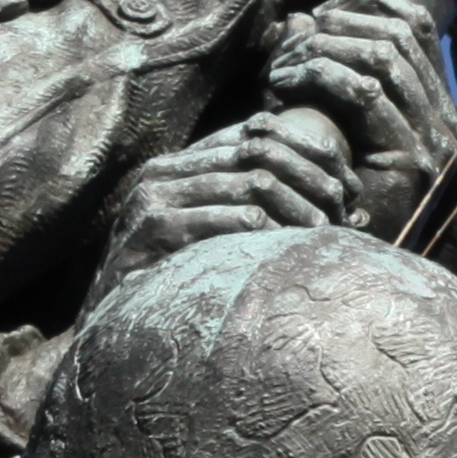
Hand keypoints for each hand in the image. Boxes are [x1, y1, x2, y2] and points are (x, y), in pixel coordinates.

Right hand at [95, 120, 356, 281]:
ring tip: (324, 235)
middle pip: (260, 152)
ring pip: (250, 183)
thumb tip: (347, 202)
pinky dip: (262, 233)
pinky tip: (284, 251)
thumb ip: (258, 207)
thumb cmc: (170, 282)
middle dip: (311, 181)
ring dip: (297, 210)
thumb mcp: (213, 233)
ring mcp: (153, 198)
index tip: (349, 187)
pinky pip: (223, 220)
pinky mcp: (150, 231)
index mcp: (180, 161)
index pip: (258, 132)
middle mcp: (164, 170)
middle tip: (342, 213)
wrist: (107, 325)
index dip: (311, 152)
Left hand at [265, 0, 456, 197]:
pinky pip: (364, 92)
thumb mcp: (332, 137)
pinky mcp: (412, 164)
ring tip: (283, 66)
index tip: (323, 7)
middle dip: (340, 22)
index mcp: (439, 119)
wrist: (352, 287)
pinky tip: (282, 89)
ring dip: (323, 47)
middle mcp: (449, 127)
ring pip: (383, 55)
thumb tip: (303, 17)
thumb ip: (328, 79)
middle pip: (402, 33)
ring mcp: (437, 145)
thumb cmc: (331, 216)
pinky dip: (317, 76)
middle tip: (295, 39)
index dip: (372, 2)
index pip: (420, 29)